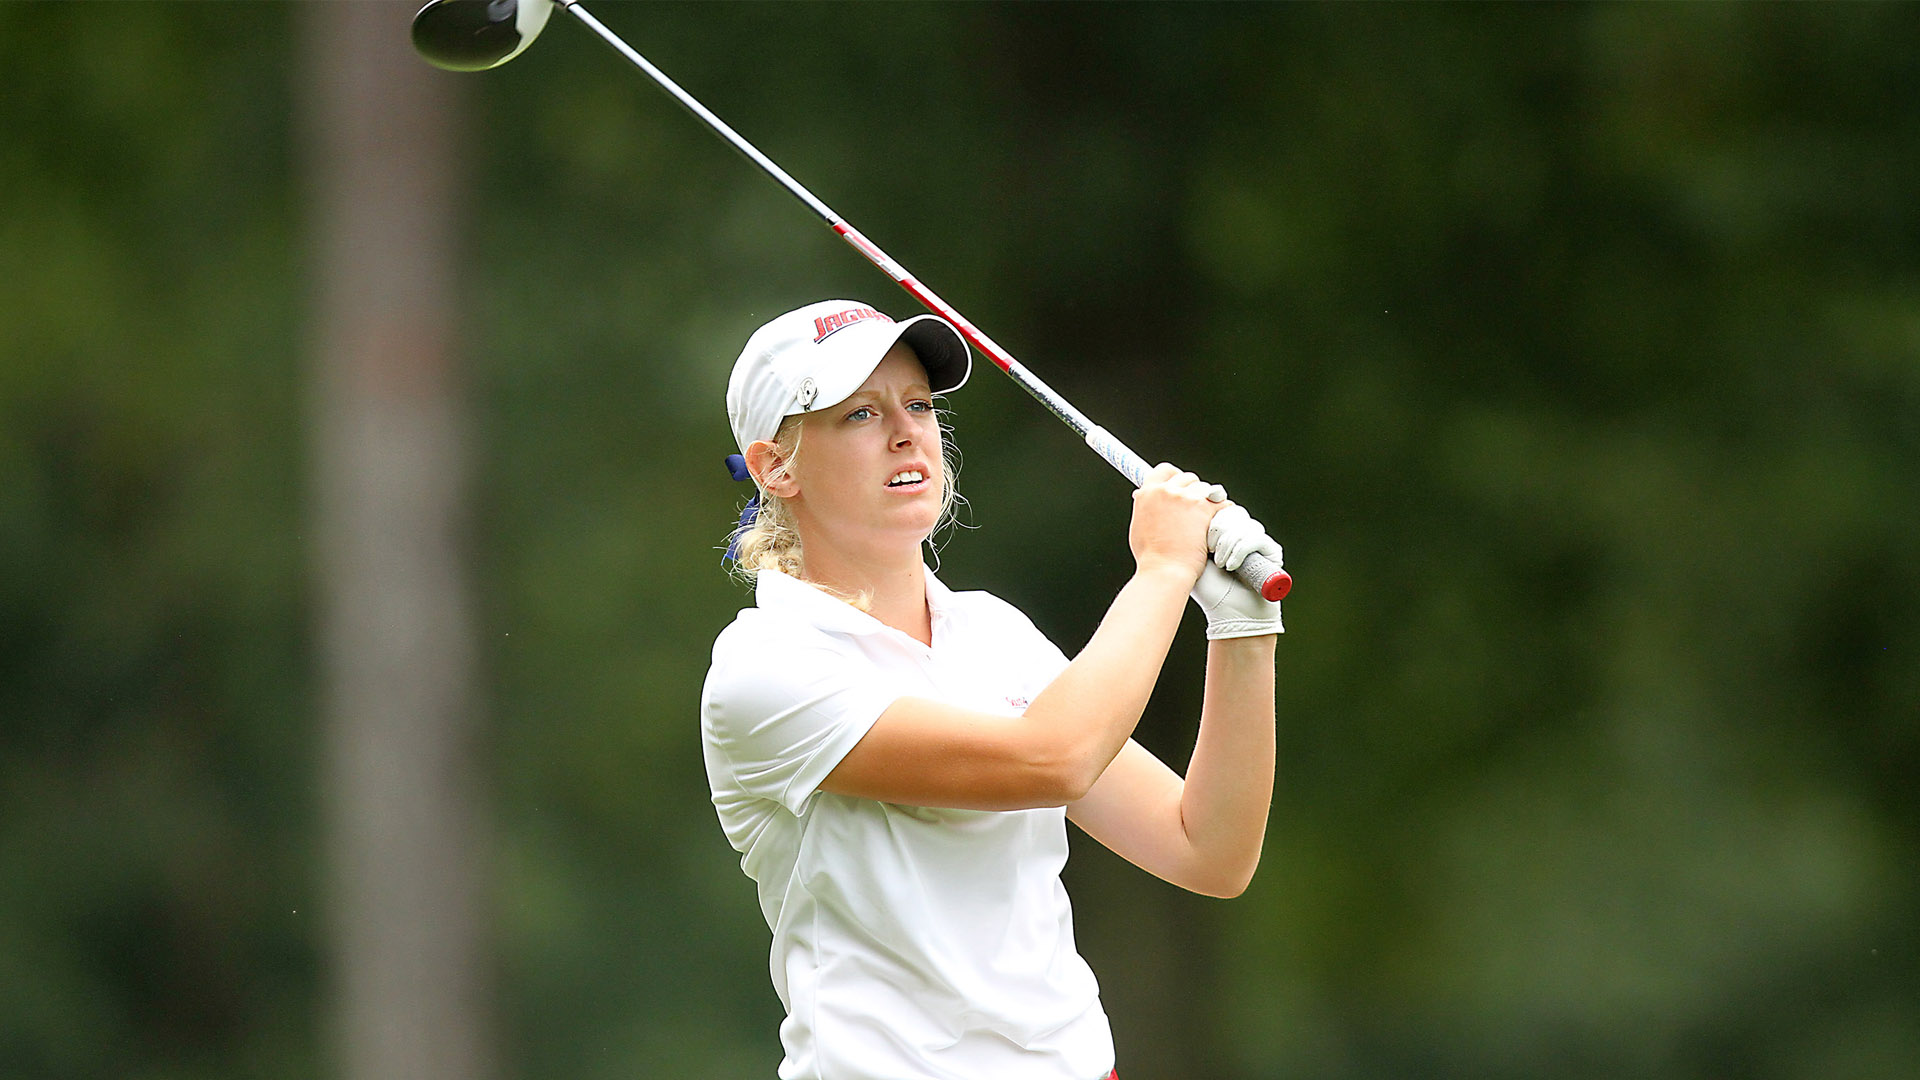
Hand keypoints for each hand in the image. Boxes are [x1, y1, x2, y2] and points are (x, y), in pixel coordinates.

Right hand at [1128, 463, 1227, 579]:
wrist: (1165, 570)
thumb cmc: (1151, 556)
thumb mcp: (1138, 526)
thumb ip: (1145, 508)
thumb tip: (1147, 501)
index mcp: (1148, 492)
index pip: (1165, 470)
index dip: (1175, 476)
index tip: (1179, 484)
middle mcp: (1167, 491)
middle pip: (1188, 478)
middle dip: (1192, 490)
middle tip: (1194, 507)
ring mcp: (1187, 499)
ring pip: (1206, 488)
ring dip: (1208, 500)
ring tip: (1206, 517)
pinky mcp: (1205, 509)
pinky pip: (1222, 502)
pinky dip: (1224, 509)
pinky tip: (1221, 519)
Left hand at [1190, 503, 1283, 637]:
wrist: (1231, 616)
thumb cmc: (1210, 591)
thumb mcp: (1192, 559)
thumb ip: (1189, 535)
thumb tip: (1180, 509)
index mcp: (1224, 532)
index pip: (1219, 509)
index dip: (1209, 517)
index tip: (1198, 535)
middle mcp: (1243, 534)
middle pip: (1232, 511)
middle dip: (1216, 529)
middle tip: (1207, 548)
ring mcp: (1258, 541)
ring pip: (1242, 524)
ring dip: (1227, 543)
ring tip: (1218, 563)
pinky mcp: (1272, 551)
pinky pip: (1256, 538)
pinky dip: (1240, 550)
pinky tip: (1230, 566)